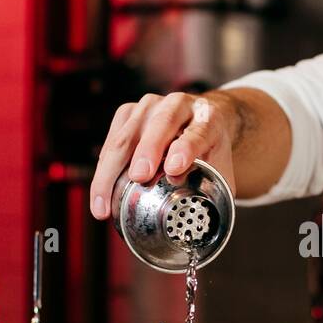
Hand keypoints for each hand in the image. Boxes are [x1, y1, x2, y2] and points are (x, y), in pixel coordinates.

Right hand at [89, 91, 238, 219]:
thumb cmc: (210, 148)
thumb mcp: (221, 166)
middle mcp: (179, 105)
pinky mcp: (128, 111)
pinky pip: (112, 138)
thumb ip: (216, 187)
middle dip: (146, 152)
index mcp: (208, 119)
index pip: (198, 133)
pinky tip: (101, 190)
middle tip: (138, 177)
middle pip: (161, 125)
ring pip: (128, 134)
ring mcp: (150, 106)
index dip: (186, 149)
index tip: (175, 168)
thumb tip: (200, 217)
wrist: (202, 117)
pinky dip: (104, 166)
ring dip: (112, 168)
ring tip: (104, 202)